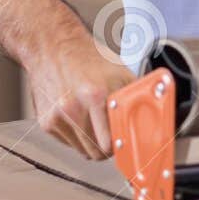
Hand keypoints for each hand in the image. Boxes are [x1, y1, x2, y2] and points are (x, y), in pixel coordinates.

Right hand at [24, 32, 133, 161]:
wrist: (52, 46)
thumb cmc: (87, 57)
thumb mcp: (118, 72)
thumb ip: (134, 96)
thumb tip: (153, 115)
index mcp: (95, 95)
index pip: (111, 143)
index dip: (121, 146)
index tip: (126, 145)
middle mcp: (73, 108)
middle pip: (97, 153)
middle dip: (108, 148)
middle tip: (113, 136)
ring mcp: (57, 117)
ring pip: (83, 151)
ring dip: (92, 143)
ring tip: (95, 122)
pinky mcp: (46, 122)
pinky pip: (69, 143)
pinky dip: (77, 136)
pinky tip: (79, 117)